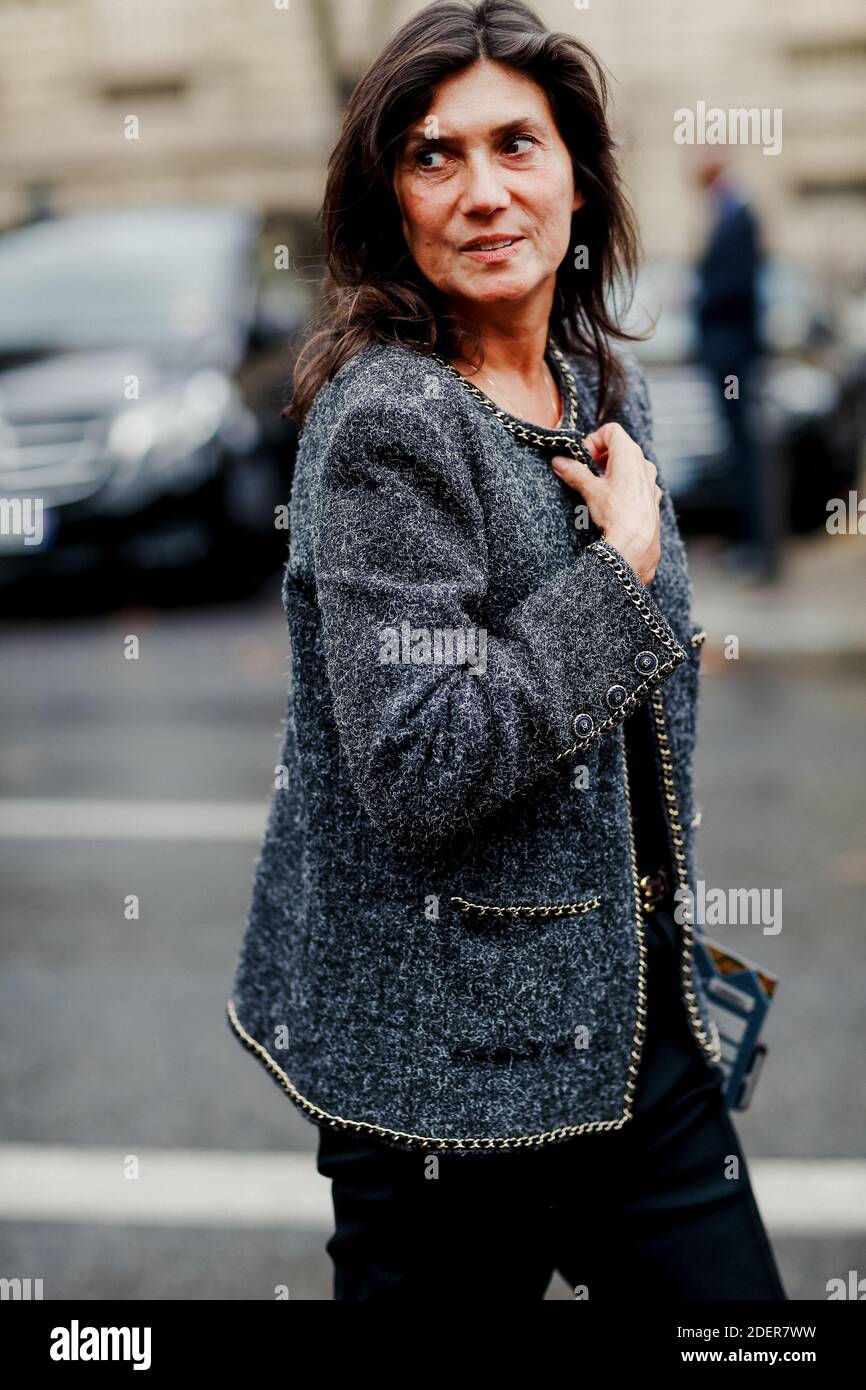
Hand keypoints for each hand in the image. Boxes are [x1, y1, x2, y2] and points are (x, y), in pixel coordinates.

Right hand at [551, 423, 662, 584]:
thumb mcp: (590, 490)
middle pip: (620, 445)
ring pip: (630, 463)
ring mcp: (650, 479)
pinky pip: (638, 480)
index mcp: (629, 453)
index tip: (583, 457)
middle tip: (587, 470)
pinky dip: (625, 483)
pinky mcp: (652, 495)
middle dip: (601, 454)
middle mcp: (643, 462)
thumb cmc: (616, 513)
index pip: (610, 430)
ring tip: (599, 486)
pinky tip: (615, 499)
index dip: (593, 439)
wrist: (637, 542)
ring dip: (612, 469)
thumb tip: (558, 461)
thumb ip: (574, 472)